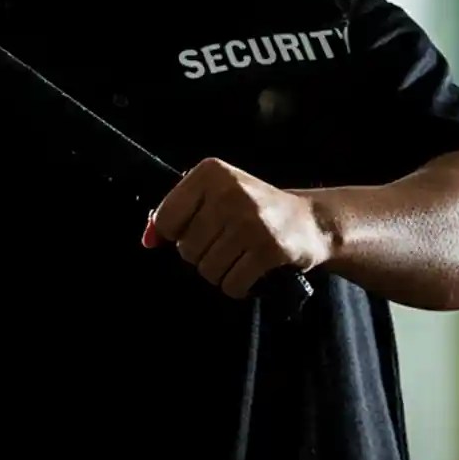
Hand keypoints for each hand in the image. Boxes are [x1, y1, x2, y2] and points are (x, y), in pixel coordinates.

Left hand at [144, 158, 331, 298]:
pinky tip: (251, 271)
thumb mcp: (214, 196)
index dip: (178, 235)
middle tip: (227, 244)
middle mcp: (229, 192)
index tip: (200, 231)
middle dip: (203, 255)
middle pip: (186, 249)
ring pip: (207, 269)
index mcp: (209, 173)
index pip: (165, 220)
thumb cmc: (254, 209)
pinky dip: (238, 286)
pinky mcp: (268, 248)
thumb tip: (148, 240)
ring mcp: (250, 220)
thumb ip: (178, 213)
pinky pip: (232, 284)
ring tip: (240, 256)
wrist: (310, 220)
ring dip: (221, 272)